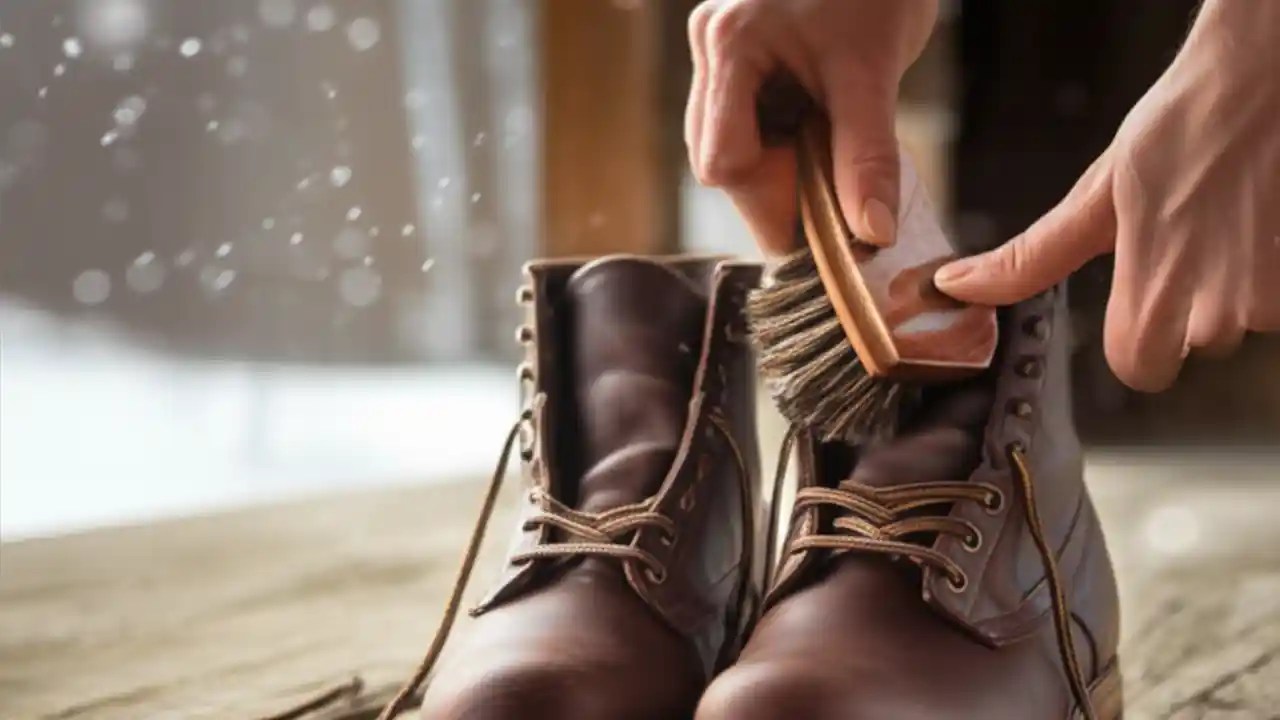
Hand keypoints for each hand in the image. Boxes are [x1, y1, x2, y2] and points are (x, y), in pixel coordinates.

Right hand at [685, 0, 938, 253]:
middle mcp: (711, 47)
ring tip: (831, 157)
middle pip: (719, 159)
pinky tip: (817, 132)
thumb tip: (870, 234)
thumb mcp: (873, 71)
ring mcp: (718, 50)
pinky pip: (746, 122)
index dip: (770, 204)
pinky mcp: (737, 56)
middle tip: (835, 202)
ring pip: (729, 145)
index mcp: (731, 45)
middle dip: (775, 189)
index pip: (723, 162)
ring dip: (779, 168)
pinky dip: (782, 144)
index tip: (824, 231)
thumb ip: (867, 156)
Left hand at [935, 0, 1279, 391]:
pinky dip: (1268, 265)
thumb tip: (957, 287)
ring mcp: (1270, 296)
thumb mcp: (1097, 198)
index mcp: (1154, 292)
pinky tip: (1255, 219)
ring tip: (1224, 219)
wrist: (1263, 77)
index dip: (1136, 342)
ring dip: (1234, 280)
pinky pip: (1277, 296)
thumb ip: (1032, 259)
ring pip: (1241, 319)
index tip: (1140, 301)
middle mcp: (1219, 308)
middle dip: (1191, 301)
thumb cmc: (1181, 128)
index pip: (1139, 370)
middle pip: (1194, 343)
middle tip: (1187, 238)